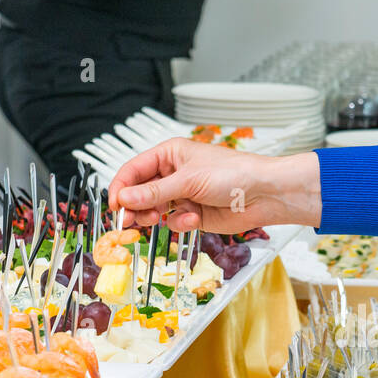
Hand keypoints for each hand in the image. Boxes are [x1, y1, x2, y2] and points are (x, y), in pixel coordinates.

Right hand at [108, 138, 321, 234]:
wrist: (263, 195)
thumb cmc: (234, 174)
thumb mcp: (189, 180)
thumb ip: (154, 192)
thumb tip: (124, 198)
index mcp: (169, 155)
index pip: (133, 170)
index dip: (121, 187)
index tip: (114, 206)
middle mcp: (173, 174)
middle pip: (140, 193)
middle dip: (134, 206)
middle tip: (128, 220)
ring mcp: (182, 195)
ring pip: (154, 210)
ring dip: (154, 216)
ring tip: (157, 218)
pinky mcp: (193, 215)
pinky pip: (174, 222)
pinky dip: (180, 223)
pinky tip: (193, 219)